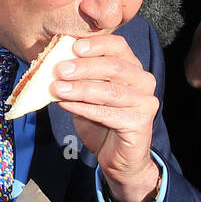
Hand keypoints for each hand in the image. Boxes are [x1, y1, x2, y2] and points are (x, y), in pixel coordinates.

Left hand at [52, 35, 160, 201]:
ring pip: (110, 91)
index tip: (73, 47)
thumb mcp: (88, 93)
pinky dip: (83, 108)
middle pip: (114, 67)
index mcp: (133, 67)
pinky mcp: (140, 123)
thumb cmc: (101, 120)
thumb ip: (80, 77)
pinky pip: (108, 114)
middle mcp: (144, 81)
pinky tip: (65, 104)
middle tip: (59, 70)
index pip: (119, 46)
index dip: (97, 44)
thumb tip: (55, 63)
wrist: (117, 156)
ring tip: (57, 88)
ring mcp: (145, 102)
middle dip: (84, 67)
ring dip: (80, 89)